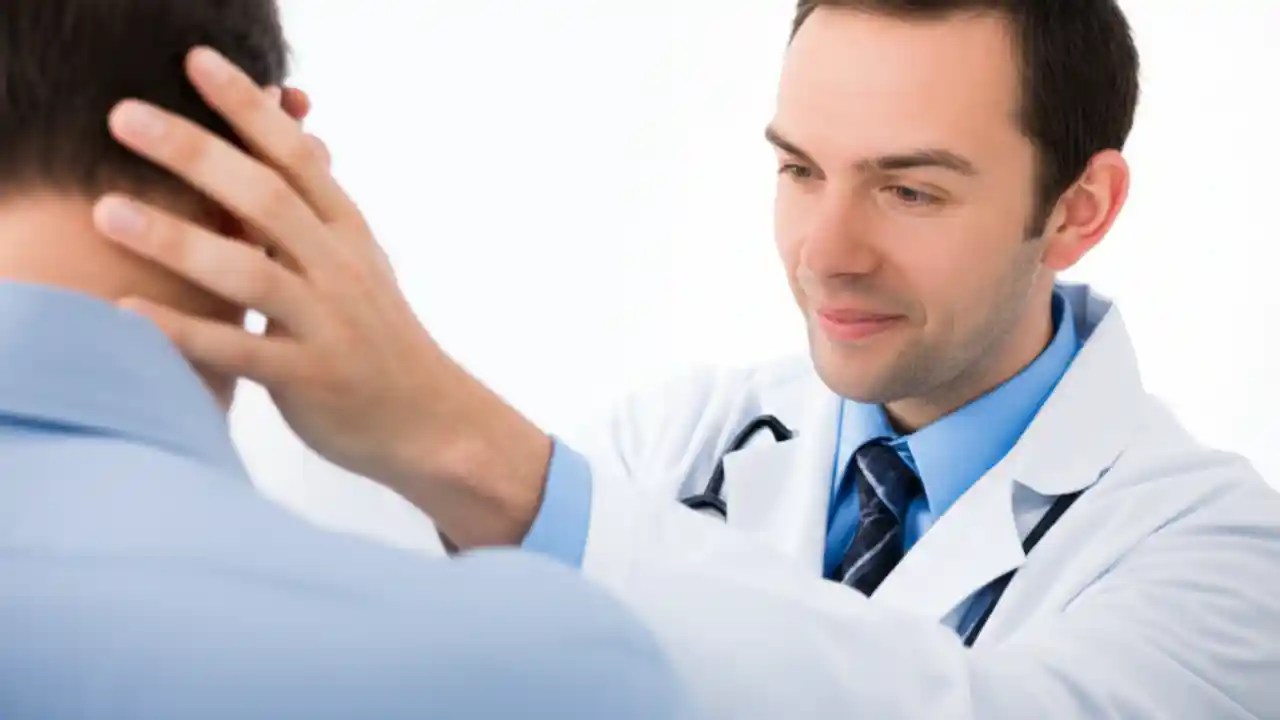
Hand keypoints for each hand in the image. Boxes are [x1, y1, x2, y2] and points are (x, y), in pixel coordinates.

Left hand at [93, 47, 551, 547]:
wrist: (429, 418)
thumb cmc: (378, 336)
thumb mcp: (357, 261)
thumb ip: (315, 206)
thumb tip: (295, 132)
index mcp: (348, 233)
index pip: (296, 157)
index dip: (249, 109)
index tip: (197, 63)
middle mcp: (340, 270)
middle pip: (267, 201)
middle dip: (196, 154)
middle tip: (127, 117)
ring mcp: (327, 325)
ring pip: (251, 274)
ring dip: (176, 240)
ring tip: (108, 210)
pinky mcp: (310, 380)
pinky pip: (242, 353)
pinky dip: (185, 334)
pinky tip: (130, 313)